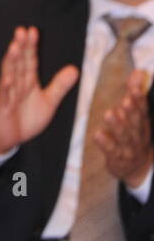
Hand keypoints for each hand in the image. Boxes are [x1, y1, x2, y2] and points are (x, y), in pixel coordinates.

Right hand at [0, 26, 79, 154]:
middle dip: (20, 46)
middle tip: (22, 30)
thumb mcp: (48, 102)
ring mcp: (8, 93)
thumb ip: (59, 86)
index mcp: (28, 80)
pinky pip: (4, 96)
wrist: (8, 138)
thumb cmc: (25, 118)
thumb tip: (75, 69)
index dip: (31, 46)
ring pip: (9, 74)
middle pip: (19, 62)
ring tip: (14, 47)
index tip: (33, 31)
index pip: (29, 60)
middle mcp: (16, 83)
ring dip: (11, 61)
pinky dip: (5, 88)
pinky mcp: (2, 106)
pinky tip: (7, 78)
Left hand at [93, 69, 152, 187]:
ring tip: (109, 114)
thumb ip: (135, 93)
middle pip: (135, 124)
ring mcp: (129, 150)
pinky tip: (97, 134)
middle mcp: (138, 137)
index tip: (134, 89)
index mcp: (142, 124)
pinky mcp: (117, 160)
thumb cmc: (133, 135)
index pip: (143, 111)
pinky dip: (105, 144)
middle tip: (123, 102)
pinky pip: (111, 152)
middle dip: (130, 112)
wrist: (136, 168)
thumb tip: (139, 72)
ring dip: (117, 126)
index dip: (139, 100)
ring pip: (125, 137)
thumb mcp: (136, 115)